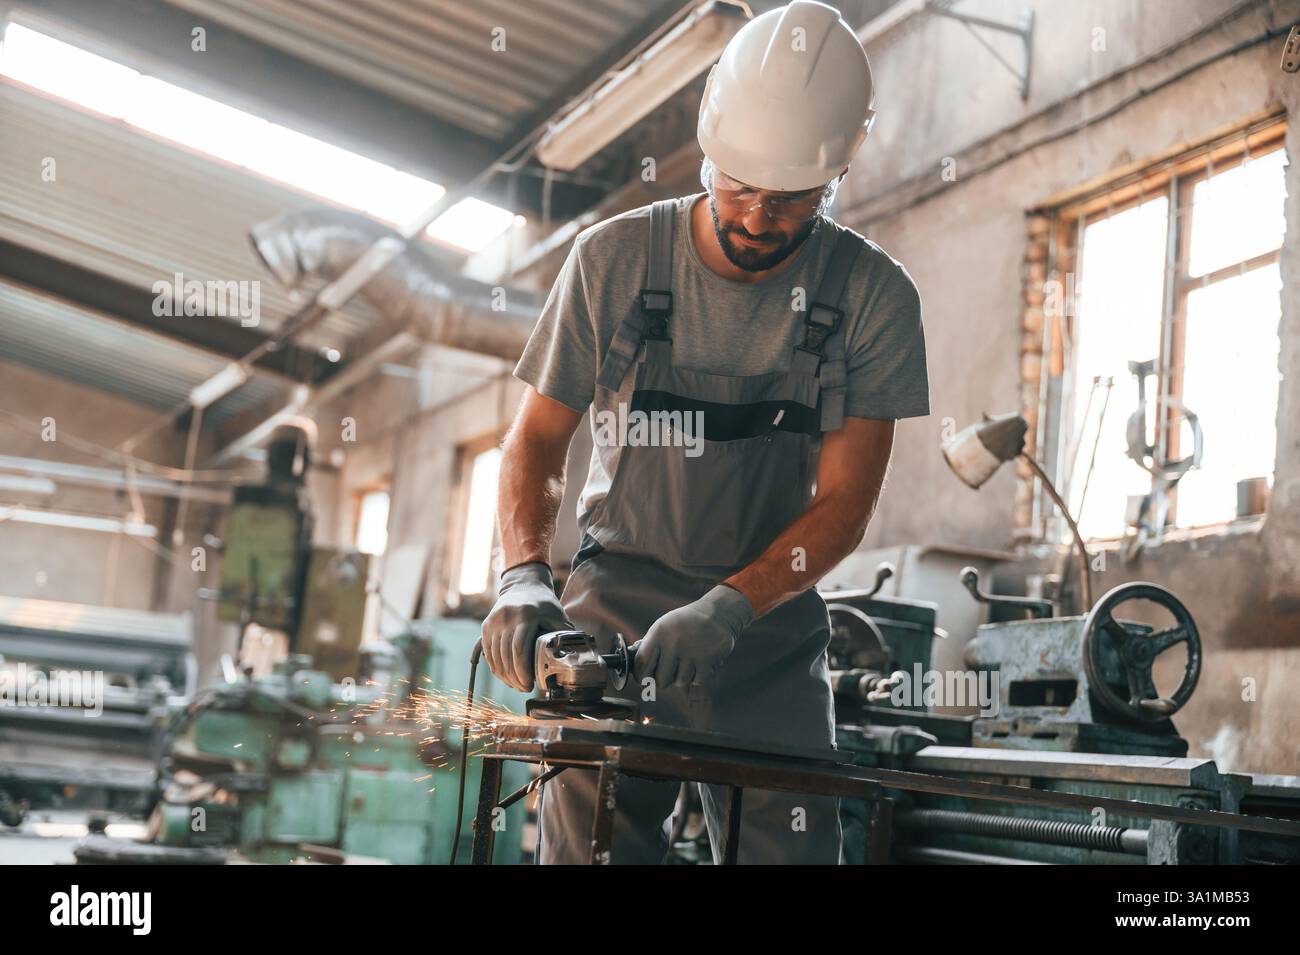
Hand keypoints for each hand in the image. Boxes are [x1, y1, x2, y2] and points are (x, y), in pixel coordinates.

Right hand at [481, 562, 569, 691]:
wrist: (522, 585)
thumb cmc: (544, 604)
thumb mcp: (557, 615)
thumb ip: (563, 635)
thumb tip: (575, 657)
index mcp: (526, 615)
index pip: (520, 649)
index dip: (523, 671)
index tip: (530, 684)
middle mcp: (507, 618)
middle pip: (507, 656)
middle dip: (515, 678)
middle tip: (524, 688)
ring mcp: (494, 621)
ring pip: (496, 657)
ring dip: (505, 676)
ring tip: (516, 685)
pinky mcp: (486, 626)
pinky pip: (489, 653)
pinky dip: (496, 668)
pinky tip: (505, 676)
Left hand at [631, 585, 754, 690]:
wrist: (716, 614)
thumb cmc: (684, 623)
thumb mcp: (663, 626)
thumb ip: (649, 645)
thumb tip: (636, 669)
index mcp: (659, 632)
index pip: (642, 664)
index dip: (641, 676)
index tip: (643, 679)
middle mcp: (674, 643)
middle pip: (661, 680)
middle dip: (664, 679)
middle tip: (669, 672)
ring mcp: (691, 652)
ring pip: (680, 682)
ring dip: (683, 676)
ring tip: (688, 661)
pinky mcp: (708, 660)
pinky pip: (697, 681)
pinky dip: (698, 675)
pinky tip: (700, 662)